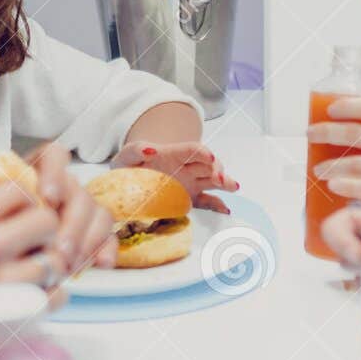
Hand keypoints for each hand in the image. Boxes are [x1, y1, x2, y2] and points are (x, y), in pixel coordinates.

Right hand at [0, 181, 60, 359]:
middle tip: (32, 249)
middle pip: (47, 220)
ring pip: (55, 260)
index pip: (22, 189)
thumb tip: (6, 209)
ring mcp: (3, 279)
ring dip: (47, 269)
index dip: (26, 204)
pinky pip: (56, 296)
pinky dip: (49, 299)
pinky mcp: (14, 313)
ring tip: (28, 279)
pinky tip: (29, 301)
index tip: (21, 219)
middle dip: (45, 234)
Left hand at [27, 142, 116, 275]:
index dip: (55, 173)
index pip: (54, 156)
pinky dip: (106, 249)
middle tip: (59, 249)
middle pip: (78, 192)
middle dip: (71, 222)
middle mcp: (63, 187)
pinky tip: (101, 264)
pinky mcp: (92, 233)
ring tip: (69, 263)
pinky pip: (107, 236)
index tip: (48, 197)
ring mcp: (80, 210)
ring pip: (98, 213)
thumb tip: (6, 200)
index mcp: (37, 173)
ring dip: (87, 239)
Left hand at [113, 141, 237, 214]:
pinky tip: (226, 210)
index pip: (192, 150)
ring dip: (224, 182)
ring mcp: (191, 184)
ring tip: (232, 187)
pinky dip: (218, 205)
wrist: (129, 180)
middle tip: (219, 177)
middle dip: (217, 169)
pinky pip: (207, 202)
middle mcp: (187, 168)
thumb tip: (150, 150)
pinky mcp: (190, 199)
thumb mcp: (128, 155)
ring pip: (213, 180)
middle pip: (208, 164)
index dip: (202, 152)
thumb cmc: (130, 166)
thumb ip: (136, 150)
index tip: (209, 156)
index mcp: (174, 155)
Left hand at [306, 97, 360, 207]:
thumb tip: (348, 118)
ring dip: (330, 166)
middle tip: (311, 135)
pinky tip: (334, 186)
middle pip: (357, 133)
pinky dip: (346, 187)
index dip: (347, 105)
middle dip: (327, 133)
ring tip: (317, 169)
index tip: (328, 109)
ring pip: (356, 165)